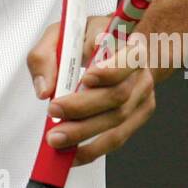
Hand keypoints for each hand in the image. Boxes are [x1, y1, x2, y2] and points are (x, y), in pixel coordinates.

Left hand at [26, 15, 158, 166]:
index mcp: (126, 45)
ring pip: (117, 121)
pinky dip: (93, 149)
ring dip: (84, 133)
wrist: (115, 48)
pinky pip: (118, 138)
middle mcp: (140, 72)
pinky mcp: (138, 115)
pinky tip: (72, 153)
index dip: (109, 70)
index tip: (85, 78)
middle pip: (118, 95)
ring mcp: (142, 95)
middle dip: (83, 108)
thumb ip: (45, 55)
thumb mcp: (62, 34)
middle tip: (54, 113)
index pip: (127, 58)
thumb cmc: (87, 40)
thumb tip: (44, 90)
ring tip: (57, 139)